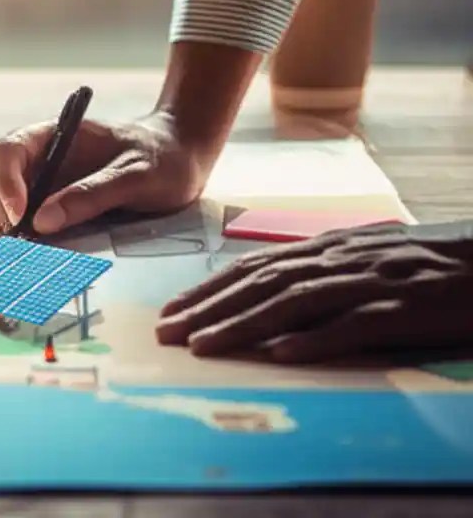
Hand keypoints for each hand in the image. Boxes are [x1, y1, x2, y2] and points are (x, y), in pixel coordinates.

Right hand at [0, 112, 210, 234]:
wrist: (183, 159)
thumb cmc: (162, 157)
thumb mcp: (136, 175)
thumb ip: (92, 194)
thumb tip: (43, 221)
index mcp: (55, 135)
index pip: (8, 151)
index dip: (5, 181)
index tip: (19, 213)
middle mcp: (44, 158)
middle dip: (3, 209)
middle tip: (23, 242)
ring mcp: (49, 182)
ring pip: (10, 203)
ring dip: (13, 226)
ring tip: (32, 251)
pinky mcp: (58, 206)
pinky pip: (32, 221)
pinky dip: (29, 237)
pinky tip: (43, 252)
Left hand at [156, 223, 472, 362]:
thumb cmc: (435, 260)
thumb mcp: (371, 253)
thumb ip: (324, 267)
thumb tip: (272, 285)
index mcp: (331, 247)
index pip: (255, 267)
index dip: (209, 289)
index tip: (172, 311)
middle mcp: (342, 259)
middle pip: (261, 284)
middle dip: (207, 308)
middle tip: (165, 333)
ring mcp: (372, 281)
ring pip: (293, 302)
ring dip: (242, 325)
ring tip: (202, 346)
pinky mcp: (405, 307)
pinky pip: (353, 325)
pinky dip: (314, 339)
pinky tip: (280, 354)